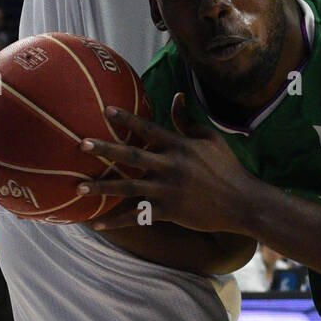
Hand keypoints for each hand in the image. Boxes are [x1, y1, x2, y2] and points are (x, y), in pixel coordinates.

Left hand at [77, 93, 255, 234]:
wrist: (241, 202)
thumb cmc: (227, 167)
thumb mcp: (210, 139)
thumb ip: (187, 120)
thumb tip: (175, 95)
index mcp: (180, 146)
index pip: (149, 128)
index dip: (127, 119)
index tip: (105, 110)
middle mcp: (171, 166)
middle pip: (132, 156)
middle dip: (106, 150)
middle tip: (82, 144)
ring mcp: (168, 190)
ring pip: (128, 188)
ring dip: (102, 187)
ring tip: (79, 187)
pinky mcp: (168, 211)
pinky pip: (137, 216)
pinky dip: (116, 221)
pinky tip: (97, 224)